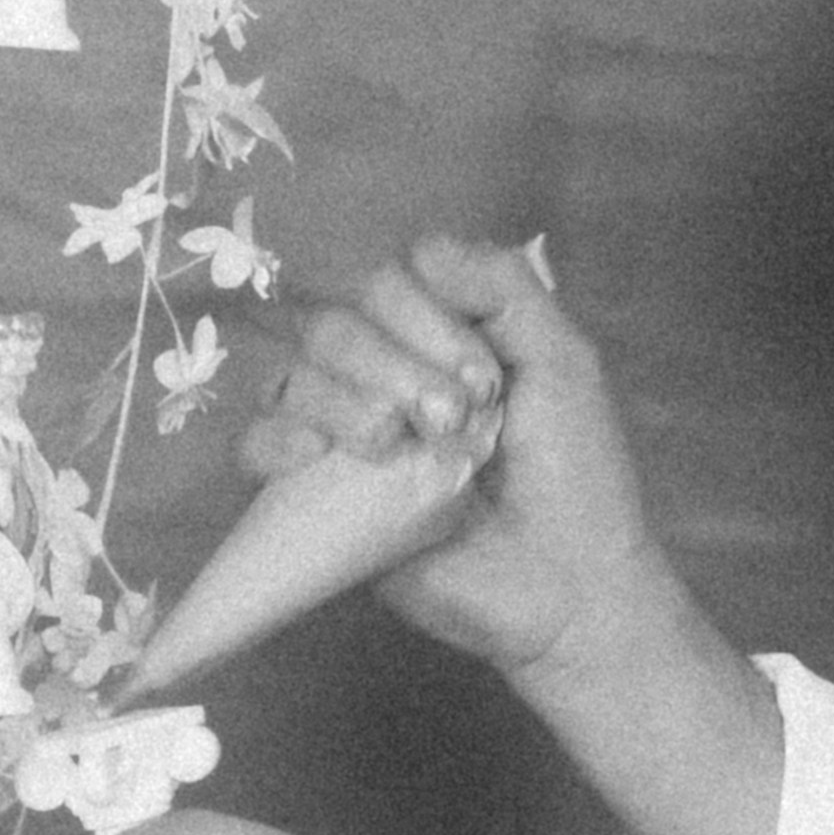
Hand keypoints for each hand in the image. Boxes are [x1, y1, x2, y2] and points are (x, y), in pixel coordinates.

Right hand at [251, 236, 662, 686]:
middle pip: (332, 322)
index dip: (420, 314)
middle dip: (390, 361)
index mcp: (437, 338)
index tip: (483, 376)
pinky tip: (320, 454)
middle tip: (451, 418)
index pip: (385, 281)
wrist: (566, 586)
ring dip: (343, 398)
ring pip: (291, 375)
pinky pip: (257, 445)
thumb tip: (420, 248)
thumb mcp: (563, 361)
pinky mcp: (318, 500)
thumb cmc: (576, 475)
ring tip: (396, 446)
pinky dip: (279, 438)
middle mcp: (383, 377)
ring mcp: (347, 438)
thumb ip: (504, 288)